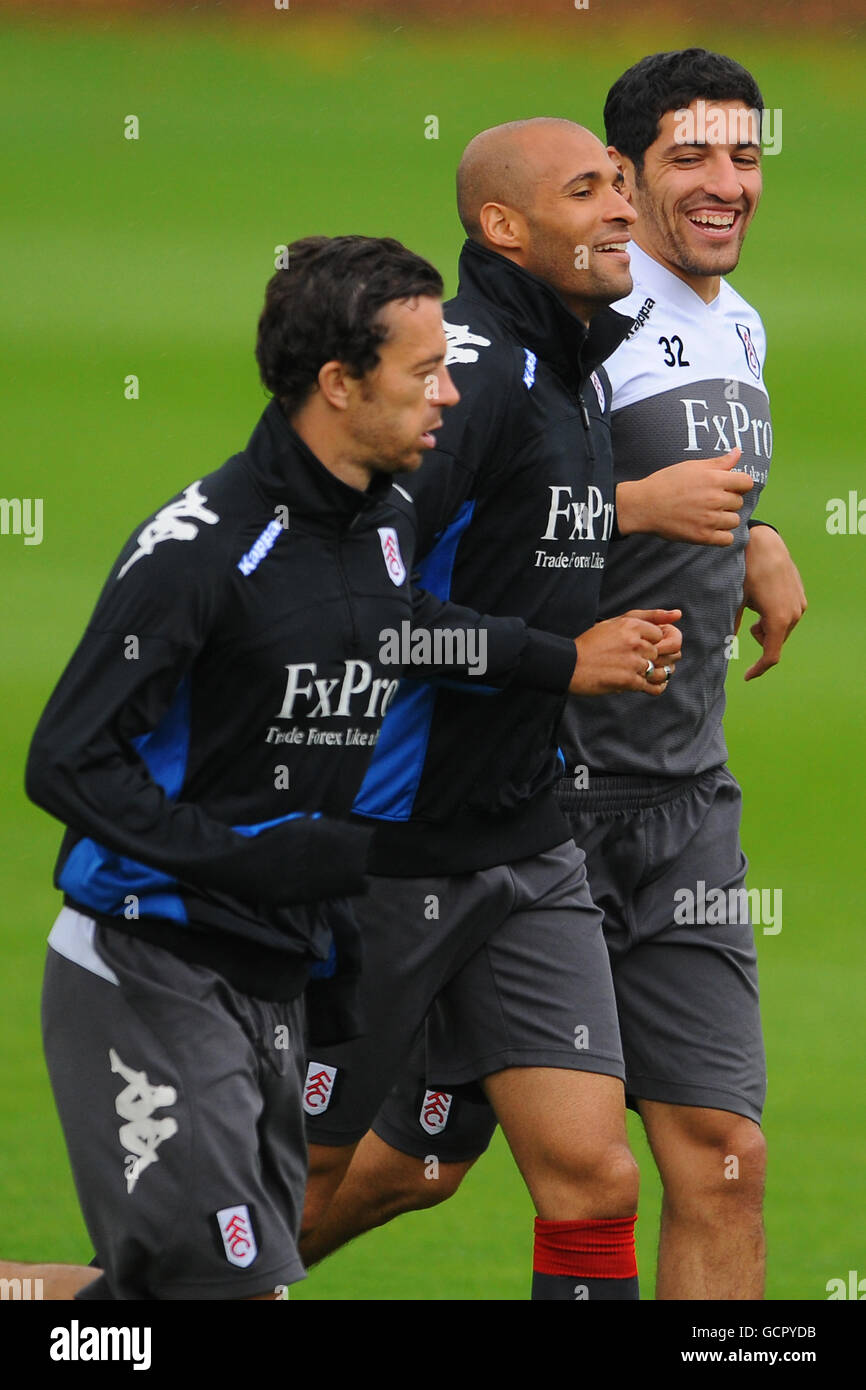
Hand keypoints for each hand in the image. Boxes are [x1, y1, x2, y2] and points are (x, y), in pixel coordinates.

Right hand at [569, 609, 682, 695]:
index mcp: (632, 625)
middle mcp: (636, 642)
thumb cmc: (591, 643)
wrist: (569, 665)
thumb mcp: (616, 622)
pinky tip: (646, 684)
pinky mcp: (630, 681)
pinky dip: (653, 687)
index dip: (651, 642)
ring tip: (640, 673)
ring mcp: (634, 662)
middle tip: (635, 661)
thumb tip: (679, 614)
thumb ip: (648, 616)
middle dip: (652, 659)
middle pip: (660, 653)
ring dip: (654, 673)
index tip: (637, 646)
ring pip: (660, 670)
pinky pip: (654, 686)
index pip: (660, 634)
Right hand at [616, 447, 752, 545]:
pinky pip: (727, 539)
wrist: (644, 505)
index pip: (746, 483)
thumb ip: (718, 462)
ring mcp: (709, 519)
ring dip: (725, 518)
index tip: (728, 487)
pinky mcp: (702, 536)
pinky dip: (722, 535)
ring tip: (709, 515)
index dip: (738, 484)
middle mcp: (715, 499)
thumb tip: (738, 452)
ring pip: (734, 521)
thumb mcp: (692, 466)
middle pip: (739, 502)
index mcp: (714, 479)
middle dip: (728, 501)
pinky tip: (710, 528)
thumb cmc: (666, 482)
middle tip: (710, 500)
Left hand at [736, 524, 806, 679]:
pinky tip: (764, 597)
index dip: (758, 669)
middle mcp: (793, 615)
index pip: (771, 656)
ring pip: (780, 630)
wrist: (765, 544)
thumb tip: (722, 646)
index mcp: (777, 620)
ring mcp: (800, 606)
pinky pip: (787, 617)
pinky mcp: (801, 598)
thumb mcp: (735, 600)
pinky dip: (774, 616)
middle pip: (774, 641)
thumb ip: (731, 625)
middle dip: (759, 637)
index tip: (747, 676)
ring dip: (766, 626)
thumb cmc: (746, 571)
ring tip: (755, 604)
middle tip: (747, 617)